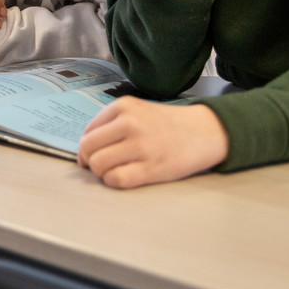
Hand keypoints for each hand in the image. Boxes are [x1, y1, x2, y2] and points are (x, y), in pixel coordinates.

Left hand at [77, 98, 228, 188]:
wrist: (203, 132)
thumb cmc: (166, 124)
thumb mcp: (137, 111)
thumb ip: (111, 125)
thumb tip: (85, 151)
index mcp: (123, 106)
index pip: (87, 132)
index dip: (87, 148)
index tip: (95, 155)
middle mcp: (129, 123)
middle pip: (88, 149)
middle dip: (90, 161)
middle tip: (103, 166)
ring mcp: (140, 146)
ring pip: (98, 165)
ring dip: (102, 173)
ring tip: (117, 170)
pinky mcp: (151, 168)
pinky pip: (116, 179)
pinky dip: (114, 181)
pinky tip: (126, 177)